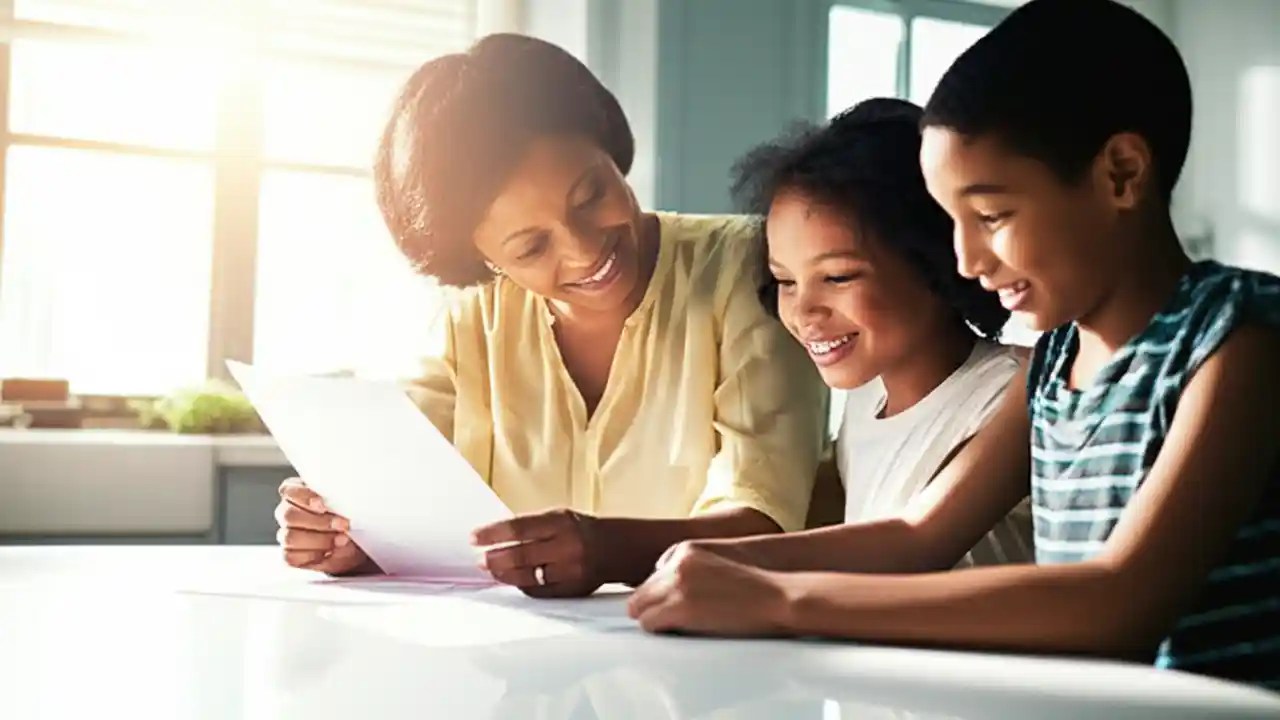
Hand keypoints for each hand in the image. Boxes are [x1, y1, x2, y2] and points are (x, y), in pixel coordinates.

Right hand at [274, 478, 374, 574]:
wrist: (355, 545)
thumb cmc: (348, 519)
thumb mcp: (347, 507)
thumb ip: (339, 501)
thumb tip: (343, 505)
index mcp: (297, 493)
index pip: (289, 491)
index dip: (304, 497)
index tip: (323, 505)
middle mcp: (287, 512)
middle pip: (289, 515)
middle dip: (319, 522)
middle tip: (343, 525)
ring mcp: (286, 534)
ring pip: (290, 537)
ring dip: (319, 540)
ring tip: (341, 540)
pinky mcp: (289, 555)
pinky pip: (291, 557)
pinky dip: (312, 555)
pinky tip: (328, 553)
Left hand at [472, 509, 603, 597]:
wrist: (614, 549)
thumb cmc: (579, 530)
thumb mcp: (558, 517)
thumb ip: (531, 526)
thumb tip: (495, 537)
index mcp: (561, 522)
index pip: (519, 527)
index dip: (493, 533)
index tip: (475, 538)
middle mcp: (566, 546)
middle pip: (521, 554)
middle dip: (495, 558)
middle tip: (480, 560)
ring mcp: (569, 570)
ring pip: (528, 576)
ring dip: (504, 575)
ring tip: (491, 571)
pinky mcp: (571, 589)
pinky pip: (540, 591)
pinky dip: (522, 585)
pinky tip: (512, 581)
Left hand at [628, 542, 792, 636]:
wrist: (777, 595)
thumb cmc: (758, 587)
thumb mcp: (720, 564)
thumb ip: (695, 571)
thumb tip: (678, 594)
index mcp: (685, 548)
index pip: (654, 575)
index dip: (663, 595)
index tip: (676, 605)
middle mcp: (676, 562)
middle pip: (642, 591)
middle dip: (653, 608)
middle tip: (670, 622)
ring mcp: (676, 583)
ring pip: (640, 608)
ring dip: (655, 620)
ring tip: (678, 628)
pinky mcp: (679, 606)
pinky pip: (650, 623)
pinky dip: (661, 631)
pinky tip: (681, 632)